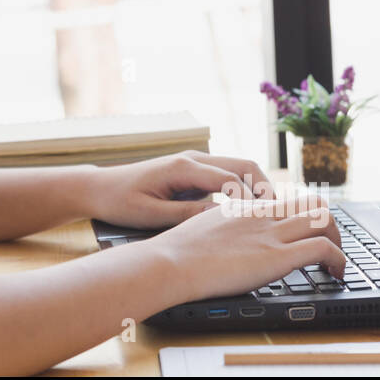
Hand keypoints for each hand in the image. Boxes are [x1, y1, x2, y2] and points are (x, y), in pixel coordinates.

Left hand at [86, 151, 277, 230]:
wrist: (99, 188)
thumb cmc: (120, 201)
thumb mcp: (151, 214)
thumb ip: (186, 215)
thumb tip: (221, 218)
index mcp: (184, 167)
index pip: (232, 179)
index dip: (255, 199)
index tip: (271, 221)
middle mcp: (194, 159)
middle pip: (244, 166)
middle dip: (266, 188)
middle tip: (280, 216)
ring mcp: (194, 162)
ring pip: (239, 169)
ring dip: (257, 188)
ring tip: (271, 216)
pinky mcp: (193, 171)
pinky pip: (227, 176)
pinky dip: (243, 189)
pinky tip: (248, 213)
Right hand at [149, 195, 346, 303]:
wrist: (172, 261)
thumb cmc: (177, 251)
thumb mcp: (201, 228)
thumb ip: (220, 229)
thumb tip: (221, 241)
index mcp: (244, 208)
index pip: (286, 200)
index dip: (302, 216)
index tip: (305, 233)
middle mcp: (262, 215)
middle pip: (313, 202)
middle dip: (328, 224)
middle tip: (328, 245)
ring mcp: (271, 233)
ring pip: (324, 220)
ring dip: (338, 241)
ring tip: (336, 262)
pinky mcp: (277, 255)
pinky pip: (323, 249)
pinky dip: (339, 260)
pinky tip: (336, 274)